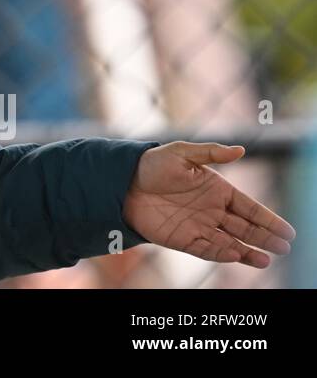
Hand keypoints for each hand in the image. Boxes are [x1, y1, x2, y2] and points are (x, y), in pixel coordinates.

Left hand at [122, 142, 295, 267]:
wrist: (122, 183)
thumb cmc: (153, 164)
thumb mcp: (182, 153)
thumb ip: (211, 152)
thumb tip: (241, 149)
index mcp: (217, 190)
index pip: (249, 208)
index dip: (268, 219)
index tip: (287, 231)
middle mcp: (212, 210)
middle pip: (245, 228)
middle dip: (265, 238)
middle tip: (284, 247)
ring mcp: (199, 226)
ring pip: (230, 242)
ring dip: (247, 251)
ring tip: (266, 259)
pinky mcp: (183, 239)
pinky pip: (207, 249)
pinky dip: (221, 254)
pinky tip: (235, 255)